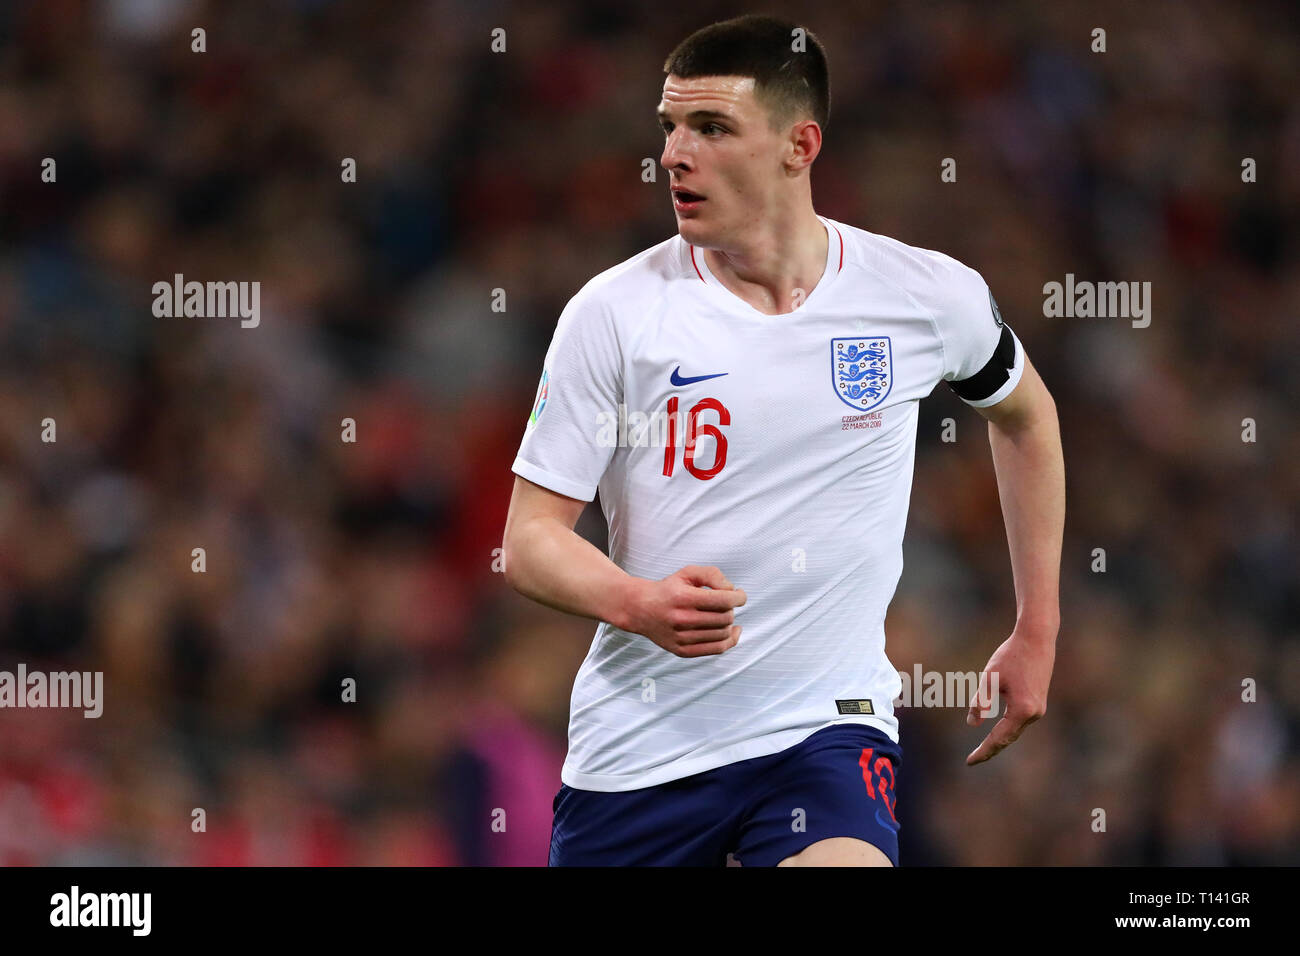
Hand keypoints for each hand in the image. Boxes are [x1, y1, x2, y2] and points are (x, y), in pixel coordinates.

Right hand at [621, 565, 746, 657]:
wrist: (639, 609)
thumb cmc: (668, 589)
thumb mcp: (687, 573)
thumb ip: (712, 575)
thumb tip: (732, 591)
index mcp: (683, 598)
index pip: (724, 600)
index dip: (739, 597)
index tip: (739, 595)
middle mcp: (682, 619)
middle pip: (725, 617)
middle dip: (730, 608)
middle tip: (723, 603)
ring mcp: (681, 638)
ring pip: (723, 633)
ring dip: (728, 622)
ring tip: (721, 614)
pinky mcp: (682, 651)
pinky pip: (716, 649)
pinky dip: (730, 640)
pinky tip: (732, 631)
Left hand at [965, 626, 1055, 764]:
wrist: (1036, 639)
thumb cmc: (1010, 655)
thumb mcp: (990, 678)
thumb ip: (981, 701)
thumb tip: (972, 723)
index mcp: (1022, 710)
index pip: (998, 738)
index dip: (983, 751)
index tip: (969, 762)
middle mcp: (1034, 714)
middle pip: (1008, 739)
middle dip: (990, 749)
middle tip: (972, 760)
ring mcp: (1040, 709)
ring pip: (1015, 731)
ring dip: (999, 740)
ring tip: (983, 750)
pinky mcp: (1039, 703)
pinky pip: (1019, 722)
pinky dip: (1007, 729)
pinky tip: (997, 732)